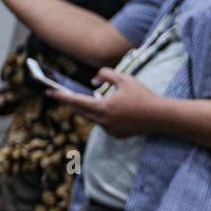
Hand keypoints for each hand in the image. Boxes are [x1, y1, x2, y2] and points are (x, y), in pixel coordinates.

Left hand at [46, 68, 164, 137]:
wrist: (161, 116)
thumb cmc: (143, 96)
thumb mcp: (125, 79)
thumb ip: (106, 75)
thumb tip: (93, 80)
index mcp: (103, 108)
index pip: (76, 101)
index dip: (61, 96)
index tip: (48, 91)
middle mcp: (103, 121)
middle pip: (81, 111)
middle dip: (73, 102)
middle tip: (63, 93)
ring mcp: (110, 130)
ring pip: (92, 118)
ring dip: (90, 109)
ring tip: (89, 99)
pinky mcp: (116, 135)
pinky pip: (103, 124)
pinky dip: (102, 116)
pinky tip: (112, 110)